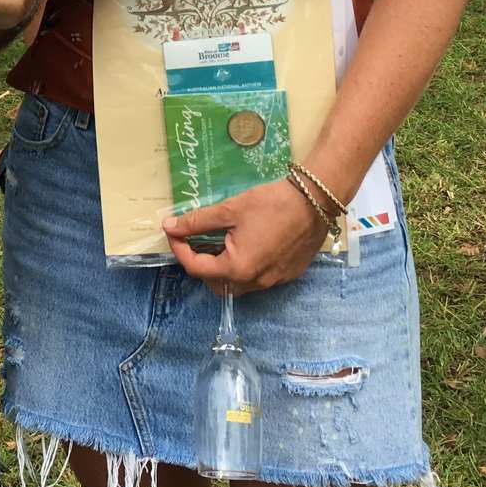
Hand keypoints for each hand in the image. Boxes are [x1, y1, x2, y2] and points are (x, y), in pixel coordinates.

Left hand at [163, 179, 328, 294]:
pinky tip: (247, 245)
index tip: (174, 232)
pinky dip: (245, 267)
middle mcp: (255, 282)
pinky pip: (258, 279)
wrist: (315, 201)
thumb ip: (197, 222)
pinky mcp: (288, 275)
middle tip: (196, 241)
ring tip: (220, 243)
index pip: (196, 268)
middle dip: (201, 264)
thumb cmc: (271, 203)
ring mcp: (274, 281)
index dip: (179, 249)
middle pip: (216, 284)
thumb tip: (170, 226)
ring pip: (238, 285)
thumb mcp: (229, 209)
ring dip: (223, 269)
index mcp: (237, 268)